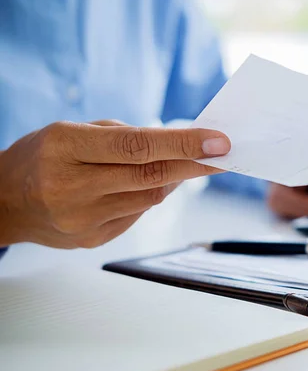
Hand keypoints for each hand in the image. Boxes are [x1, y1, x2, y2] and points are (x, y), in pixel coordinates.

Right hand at [0, 120, 229, 247]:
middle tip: (223, 155)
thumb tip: (178, 147)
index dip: (183, 144)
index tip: (218, 141)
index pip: (137, 146)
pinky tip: (149, 185)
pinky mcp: (92, 240)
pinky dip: (150, 197)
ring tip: (186, 164)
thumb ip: (123, 136)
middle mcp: (72, 186)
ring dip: (174, 180)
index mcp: (65, 147)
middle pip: (150, 176)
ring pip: (149, 199)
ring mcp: (83, 219)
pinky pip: (137, 215)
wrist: (5, 201)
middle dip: (195, 165)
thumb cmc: (42, 156)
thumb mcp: (71, 130)